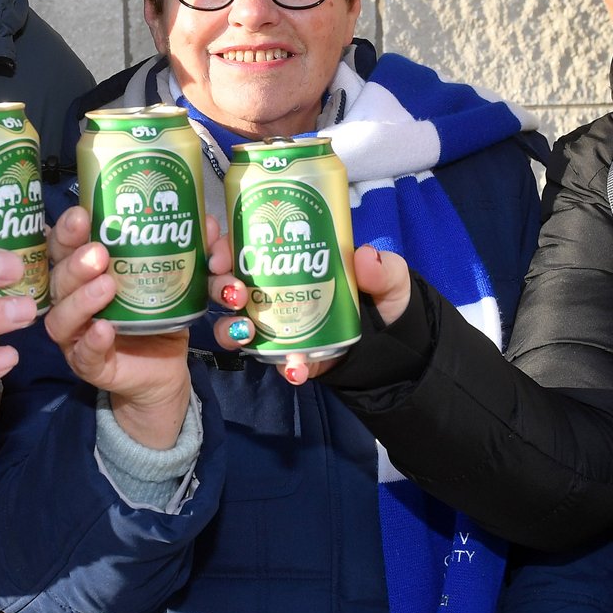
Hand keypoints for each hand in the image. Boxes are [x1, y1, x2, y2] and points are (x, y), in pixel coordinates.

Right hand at [43, 209, 227, 448]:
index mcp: (85, 273)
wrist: (165, 369)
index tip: (82, 215)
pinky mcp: (91, 365)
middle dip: (75, 262)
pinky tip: (104, 329)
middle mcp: (73, 302)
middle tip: (99, 252)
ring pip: (63, 317)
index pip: (64, 247)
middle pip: (59, 278)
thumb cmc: (158, 314)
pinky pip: (84, 354)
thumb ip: (189, 249)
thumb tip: (209, 224)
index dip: (67, 231)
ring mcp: (77, 336)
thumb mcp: (175, 278)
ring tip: (108, 285)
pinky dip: (93, 341)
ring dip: (82, 299)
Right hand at [211, 244, 412, 386]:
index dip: (221, 246)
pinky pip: (272, 360)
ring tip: (248, 329)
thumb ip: (383, 268)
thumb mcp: (390, 277)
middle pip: (226, 284)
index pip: (241, 244)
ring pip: (233, 323)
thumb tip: (365, 258)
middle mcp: (271, 289)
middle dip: (218, 286)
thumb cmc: (381, 299)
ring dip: (231, 326)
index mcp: (286, 258)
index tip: (220, 253)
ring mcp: (274, 324)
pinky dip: (280, 364)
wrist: (393, 347)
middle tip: (233, 290)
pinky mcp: (287, 355)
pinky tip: (295, 368)